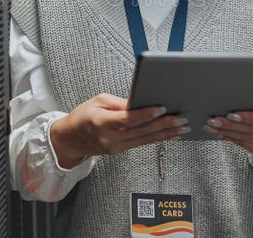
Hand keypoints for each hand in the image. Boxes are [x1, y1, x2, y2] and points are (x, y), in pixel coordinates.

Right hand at [49, 93, 190, 168]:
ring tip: (181, 128)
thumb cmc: (83, 116)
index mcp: (100, 122)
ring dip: (165, 134)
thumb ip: (119, 103)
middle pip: (140, 131)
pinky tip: (170, 135)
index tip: (161, 108)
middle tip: (180, 118)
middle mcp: (109, 137)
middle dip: (163, 125)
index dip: (145, 114)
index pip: (127, 119)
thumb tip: (140, 101)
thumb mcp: (98, 101)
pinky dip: (157, 138)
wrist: (70, 139)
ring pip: (145, 140)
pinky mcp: (120, 151)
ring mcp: (115, 147)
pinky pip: (142, 144)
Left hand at [203, 99, 252, 158]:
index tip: (232, 114)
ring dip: (226, 132)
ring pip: (246, 138)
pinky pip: (246, 145)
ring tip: (212, 126)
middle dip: (230, 124)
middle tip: (214, 119)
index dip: (249, 117)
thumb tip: (238, 93)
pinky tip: (221, 133)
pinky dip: (231, 138)